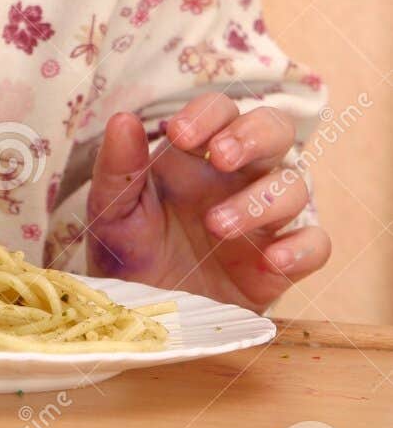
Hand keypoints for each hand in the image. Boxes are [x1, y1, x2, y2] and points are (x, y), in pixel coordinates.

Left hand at [84, 93, 330, 310]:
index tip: (180, 136)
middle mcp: (237, 178)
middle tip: (221, 157)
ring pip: (295, 185)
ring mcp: (263, 220)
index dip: (207, 114)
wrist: (141, 317)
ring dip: (262, 199)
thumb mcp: (112, 211)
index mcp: (197, 155)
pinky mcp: (279, 265)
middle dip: (254, 134)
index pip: (220, 110)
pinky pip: (316, 244)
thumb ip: (118, 168)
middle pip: (275, 128)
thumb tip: (123, 119)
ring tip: (216, 225)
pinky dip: (302, 248)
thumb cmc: (128, 252)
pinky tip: (273, 260)